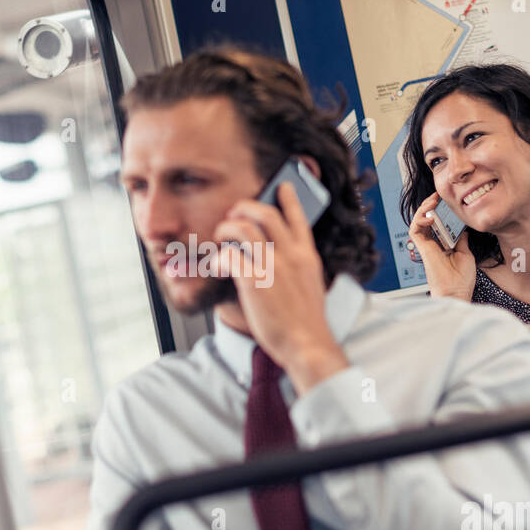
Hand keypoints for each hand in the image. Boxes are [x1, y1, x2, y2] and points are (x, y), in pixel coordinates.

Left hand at [215, 182, 347, 393]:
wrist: (307, 343)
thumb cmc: (306, 321)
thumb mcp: (312, 285)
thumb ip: (299, 266)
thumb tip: (282, 255)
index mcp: (307, 256)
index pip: (298, 217)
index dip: (289, 197)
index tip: (281, 186)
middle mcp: (291, 255)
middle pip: (265, 214)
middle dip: (244, 208)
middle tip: (234, 214)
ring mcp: (273, 267)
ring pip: (242, 228)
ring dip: (226, 228)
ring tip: (219, 237)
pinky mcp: (254, 282)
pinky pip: (229, 255)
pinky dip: (219, 257)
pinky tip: (217, 265)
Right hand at [408, 192, 476, 300]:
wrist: (456, 292)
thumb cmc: (461, 279)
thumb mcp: (465, 254)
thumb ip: (461, 240)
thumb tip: (462, 228)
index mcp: (442, 245)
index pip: (437, 223)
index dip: (439, 211)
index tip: (447, 201)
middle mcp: (432, 244)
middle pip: (426, 220)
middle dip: (430, 206)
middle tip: (438, 196)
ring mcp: (426, 246)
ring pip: (418, 222)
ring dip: (423, 209)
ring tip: (433, 201)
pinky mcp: (422, 248)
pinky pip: (414, 230)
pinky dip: (419, 220)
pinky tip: (430, 216)